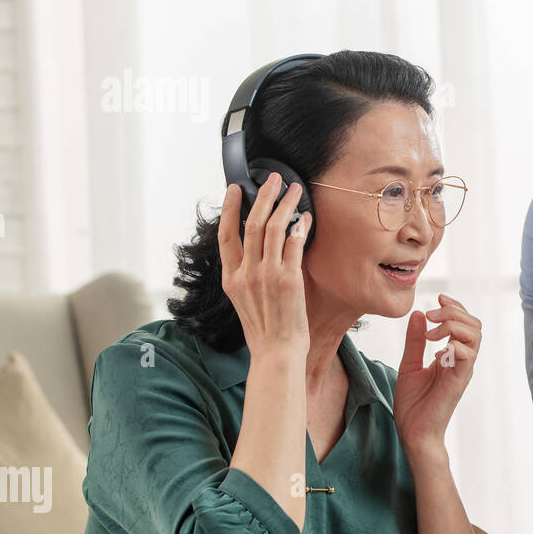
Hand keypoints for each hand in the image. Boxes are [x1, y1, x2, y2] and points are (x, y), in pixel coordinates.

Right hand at [217, 175, 312, 359]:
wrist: (276, 354)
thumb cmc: (265, 329)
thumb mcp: (244, 300)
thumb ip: (247, 274)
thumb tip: (257, 248)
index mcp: (231, 279)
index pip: (226, 236)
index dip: (229, 209)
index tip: (235, 190)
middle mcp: (246, 274)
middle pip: (251, 224)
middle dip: (263, 196)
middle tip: (272, 179)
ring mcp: (267, 276)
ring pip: (273, 228)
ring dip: (285, 204)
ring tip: (293, 190)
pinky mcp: (289, 280)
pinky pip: (294, 244)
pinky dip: (300, 227)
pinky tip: (306, 217)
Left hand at [393, 294, 480, 458]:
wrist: (414, 432)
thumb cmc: (413, 404)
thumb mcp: (409, 364)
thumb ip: (415, 340)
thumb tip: (419, 314)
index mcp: (452, 355)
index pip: (465, 322)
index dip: (455, 306)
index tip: (437, 297)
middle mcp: (461, 360)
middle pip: (474, 324)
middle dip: (454, 311)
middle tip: (432, 314)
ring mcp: (462, 370)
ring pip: (475, 335)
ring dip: (453, 325)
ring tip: (431, 333)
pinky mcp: (459, 380)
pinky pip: (468, 355)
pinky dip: (454, 344)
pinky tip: (435, 350)